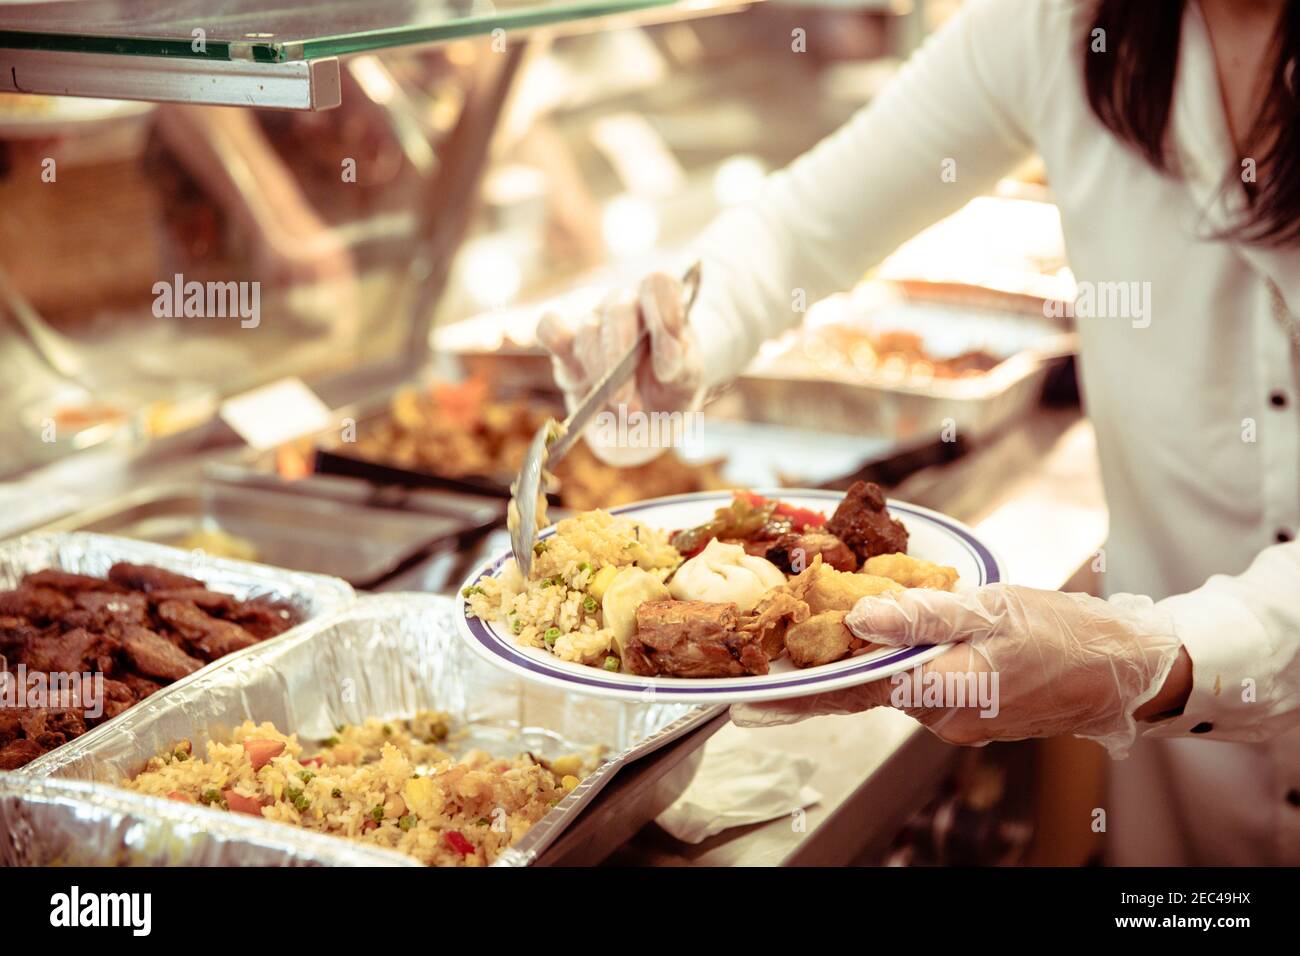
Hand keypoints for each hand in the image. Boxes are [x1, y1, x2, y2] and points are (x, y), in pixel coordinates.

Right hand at [537, 272, 701, 465]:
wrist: (645, 419)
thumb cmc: (669, 391)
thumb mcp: (687, 381)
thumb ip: (682, 364)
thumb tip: (671, 355)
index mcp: (660, 305)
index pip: (657, 284)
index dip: (664, 313)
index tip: (672, 355)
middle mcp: (625, 306)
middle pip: (619, 310)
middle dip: (622, 356)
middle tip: (630, 401)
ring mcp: (594, 322)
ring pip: (587, 331)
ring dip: (600, 372)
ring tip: (620, 405)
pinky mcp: (565, 344)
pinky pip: (549, 327)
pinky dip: (558, 347)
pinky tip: (577, 381)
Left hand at [731, 584, 1187, 757]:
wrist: (1126, 668)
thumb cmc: (1064, 633)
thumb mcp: (990, 608)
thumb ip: (921, 615)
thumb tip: (858, 619)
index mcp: (942, 692)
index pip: (851, 694)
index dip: (799, 692)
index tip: (749, 700)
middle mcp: (943, 717)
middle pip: (866, 690)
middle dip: (824, 668)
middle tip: (778, 641)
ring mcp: (959, 719)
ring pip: (895, 685)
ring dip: (865, 660)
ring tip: (833, 621)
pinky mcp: (973, 710)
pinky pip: (923, 685)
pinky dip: (902, 661)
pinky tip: (897, 632)